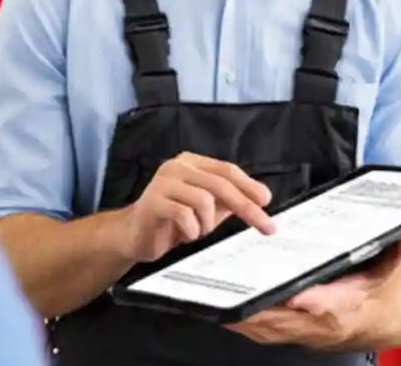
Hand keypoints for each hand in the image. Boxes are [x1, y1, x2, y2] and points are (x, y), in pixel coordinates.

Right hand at [115, 152, 274, 262]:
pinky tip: (185, 234)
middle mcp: (177, 167)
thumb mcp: (205, 209)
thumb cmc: (170, 221)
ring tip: (197, 231)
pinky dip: (192, 230)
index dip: (249, 186)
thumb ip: (228, 201)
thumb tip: (259, 199)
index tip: (267, 202)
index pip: (227, 171)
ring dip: (207, 224)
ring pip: (204, 201)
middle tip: (265, 226)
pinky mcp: (152, 201)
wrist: (133, 236)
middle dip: (246, 208)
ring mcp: (163, 182)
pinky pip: (185, 216)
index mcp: (191, 164)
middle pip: (221, 184)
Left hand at [226, 238, 400, 349]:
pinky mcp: (287, 334)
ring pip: (268, 329)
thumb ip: (392, 255)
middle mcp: (319, 323)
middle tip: (238, 298)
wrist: (366, 322)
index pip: (326, 303)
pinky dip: (243, 324)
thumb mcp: (383, 272)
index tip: (297, 298)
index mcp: (343, 305)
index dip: (311, 302)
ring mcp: (301, 331)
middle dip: (261, 311)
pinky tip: (225, 313)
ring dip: (245, 320)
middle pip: (286, 320)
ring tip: (221, 304)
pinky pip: (260, 333)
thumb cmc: (366, 292)